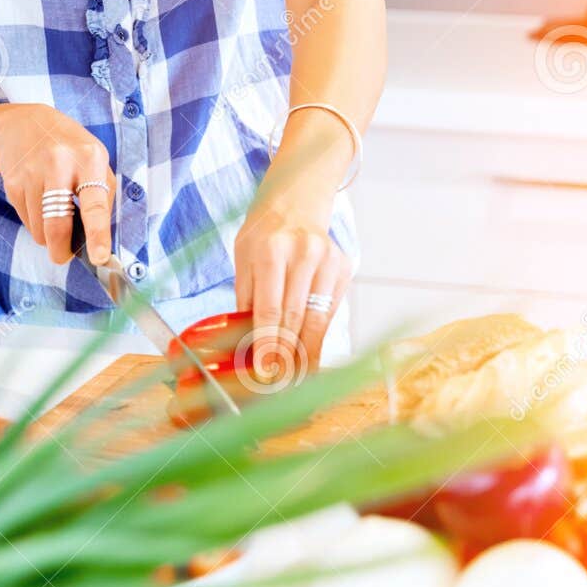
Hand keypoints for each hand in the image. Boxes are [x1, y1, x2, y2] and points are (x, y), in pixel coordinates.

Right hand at [0, 104, 115, 266]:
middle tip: (63, 256)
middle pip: (57, 225)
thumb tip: (97, 240)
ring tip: (53, 212)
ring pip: (39, 229)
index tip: (100, 257)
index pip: (95, 204)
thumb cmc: (71, 148)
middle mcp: (60, 163)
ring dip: (47, 234)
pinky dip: (35, 221)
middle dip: (61, 251)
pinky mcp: (13, 181)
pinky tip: (38, 200)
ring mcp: (32, 172)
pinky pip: (26, 220)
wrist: (26, 124)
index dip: (98, 234)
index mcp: (90, 158)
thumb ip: (103, 197)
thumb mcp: (96, 160)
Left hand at [234, 190, 351, 383]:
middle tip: (278, 384)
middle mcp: (304, 254)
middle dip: (286, 355)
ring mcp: (328, 260)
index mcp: (271, 250)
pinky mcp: (344, 268)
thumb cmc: (263, 235)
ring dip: (306, 353)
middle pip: (295, 317)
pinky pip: (330, 311)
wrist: (295, 203)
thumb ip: (247, 300)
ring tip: (296, 379)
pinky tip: (310, 356)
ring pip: (317, 319)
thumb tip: (247, 347)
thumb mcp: (243, 259)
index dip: (267, 344)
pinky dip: (319, 336)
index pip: (270, 309)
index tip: (264, 371)